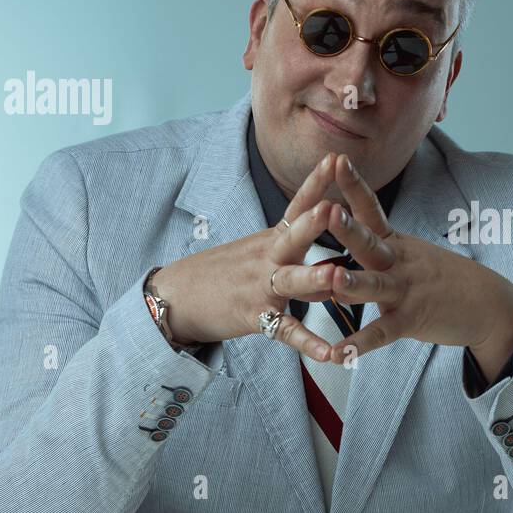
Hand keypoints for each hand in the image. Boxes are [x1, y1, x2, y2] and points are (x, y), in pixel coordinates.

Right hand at [149, 153, 348, 361]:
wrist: (176, 297)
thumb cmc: (225, 274)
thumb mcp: (260, 258)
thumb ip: (300, 263)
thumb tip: (334, 271)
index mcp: (270, 239)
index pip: (297, 206)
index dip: (316, 183)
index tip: (336, 158)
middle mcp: (267, 259)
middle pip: (293, 237)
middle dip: (315, 222)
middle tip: (334, 206)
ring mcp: (260, 288)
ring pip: (290, 281)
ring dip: (314, 278)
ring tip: (335, 275)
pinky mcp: (255, 318)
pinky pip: (285, 331)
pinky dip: (308, 344)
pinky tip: (331, 354)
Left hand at [311, 154, 512, 377]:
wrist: (487, 303)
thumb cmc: (442, 277)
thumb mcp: (411, 252)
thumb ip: (377, 245)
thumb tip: (341, 231)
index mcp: (395, 242)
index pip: (371, 209)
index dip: (353, 185)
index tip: (335, 159)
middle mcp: (398, 262)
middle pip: (368, 243)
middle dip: (346, 228)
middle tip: (325, 211)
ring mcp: (405, 292)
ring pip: (374, 286)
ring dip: (352, 284)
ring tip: (332, 281)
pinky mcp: (411, 321)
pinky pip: (382, 334)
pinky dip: (359, 345)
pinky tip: (339, 354)